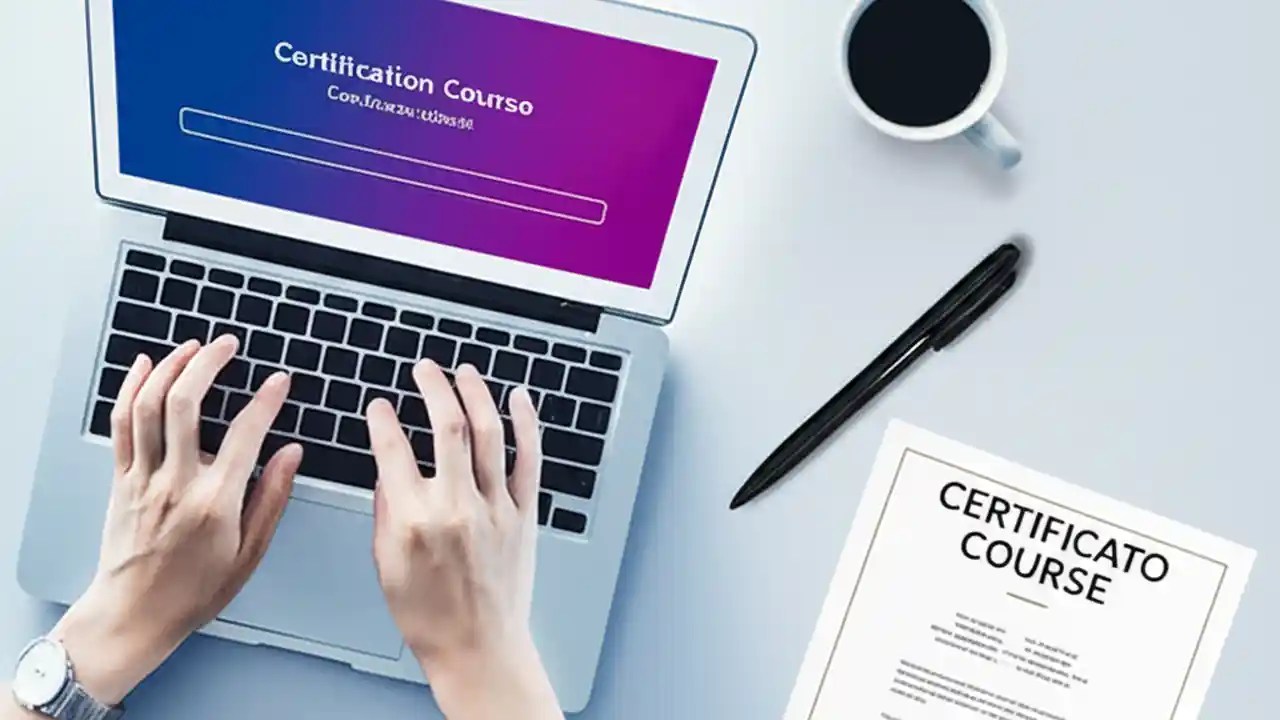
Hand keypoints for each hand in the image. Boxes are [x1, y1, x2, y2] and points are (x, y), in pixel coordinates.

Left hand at [51, 337, 300, 704]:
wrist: (133, 614)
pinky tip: (146, 367)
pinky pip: (122, 424)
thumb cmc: (193, 591)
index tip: (279, 381)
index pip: (246, 433)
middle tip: (227, 345)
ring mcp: (144, 479)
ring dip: (171, 368)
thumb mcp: (249, 553)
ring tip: (192, 348)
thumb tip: (291, 454)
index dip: (267, 399)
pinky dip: (131, 389)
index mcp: (215, 502)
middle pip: (186, 404)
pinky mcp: (121, 480)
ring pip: (150, 406)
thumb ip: (271, 498)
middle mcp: (176, 483)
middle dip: (209, 363)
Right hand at [368, 361, 561, 718]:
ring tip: (464, 371)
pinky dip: (526, 423)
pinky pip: (530, 459)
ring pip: (489, 433)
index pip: (393, 449)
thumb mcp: (385, 565)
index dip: (383, 419)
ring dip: (476, 393)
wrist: (478, 647)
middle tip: (425, 368)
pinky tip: (518, 398)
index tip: (379, 406)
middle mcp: (456, 508)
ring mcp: (495, 509)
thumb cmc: (429, 615)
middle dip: (433, 386)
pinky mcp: (525, 516)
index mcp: (414, 520)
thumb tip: (387, 468)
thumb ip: (385, 511)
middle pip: (447, 426)